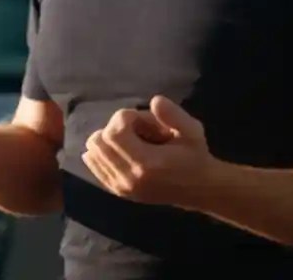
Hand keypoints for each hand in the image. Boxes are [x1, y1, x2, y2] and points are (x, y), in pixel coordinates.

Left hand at [82, 95, 214, 207]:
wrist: (200, 189)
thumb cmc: (195, 157)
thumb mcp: (192, 131)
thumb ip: (174, 115)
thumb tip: (155, 101)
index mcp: (147, 164)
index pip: (114, 132)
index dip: (126, 117)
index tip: (145, 120)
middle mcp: (129, 178)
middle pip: (99, 142)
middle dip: (114, 127)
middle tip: (137, 130)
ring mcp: (121, 187)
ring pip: (93, 154)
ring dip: (108, 140)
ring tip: (131, 141)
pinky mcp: (118, 191)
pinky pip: (95, 167)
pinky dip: (101, 154)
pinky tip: (120, 150)